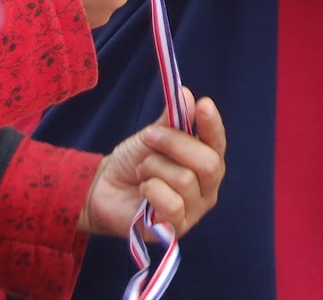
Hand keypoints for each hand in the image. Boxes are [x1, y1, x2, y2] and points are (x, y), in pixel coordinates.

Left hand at [80, 89, 225, 238]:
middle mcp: (208, 186)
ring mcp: (195, 209)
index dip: (213, 124)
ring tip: (142, 172)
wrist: (103, 191)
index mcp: (207, 161)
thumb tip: (185, 94)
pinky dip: (152, 190)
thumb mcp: (152, 136)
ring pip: (185, 180)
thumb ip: (171, 119)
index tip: (203, 104)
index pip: (218, 142)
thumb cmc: (133, 163)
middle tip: (149, 137)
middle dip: (175, 144)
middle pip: (208, 163)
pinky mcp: (177, 228)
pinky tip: (143, 190)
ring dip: (154, 169)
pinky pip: (172, 204)